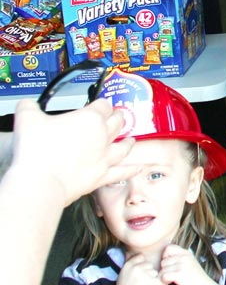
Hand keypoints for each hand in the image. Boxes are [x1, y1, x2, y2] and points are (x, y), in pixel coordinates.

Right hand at [11, 99, 135, 206]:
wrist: (41, 181)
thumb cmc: (37, 151)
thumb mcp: (27, 119)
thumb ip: (29, 108)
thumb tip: (27, 105)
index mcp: (90, 118)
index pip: (103, 105)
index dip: (101, 103)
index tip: (99, 104)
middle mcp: (102, 136)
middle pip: (117, 122)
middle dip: (118, 117)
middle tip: (117, 116)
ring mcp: (104, 157)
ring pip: (124, 146)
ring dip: (128, 142)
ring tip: (131, 139)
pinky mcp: (102, 176)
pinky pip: (122, 172)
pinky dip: (131, 170)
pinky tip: (138, 169)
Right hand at [113, 254, 160, 284]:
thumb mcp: (123, 275)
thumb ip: (130, 265)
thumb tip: (140, 255)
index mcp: (128, 265)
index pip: (140, 257)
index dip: (142, 264)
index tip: (139, 272)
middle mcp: (136, 268)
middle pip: (149, 264)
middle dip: (147, 272)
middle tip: (140, 283)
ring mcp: (144, 274)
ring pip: (154, 272)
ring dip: (151, 279)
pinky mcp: (151, 281)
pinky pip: (158, 279)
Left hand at [159, 245, 214, 284]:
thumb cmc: (195, 278)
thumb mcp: (189, 263)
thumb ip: (180, 258)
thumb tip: (164, 258)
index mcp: (186, 253)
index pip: (169, 248)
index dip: (165, 256)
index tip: (170, 265)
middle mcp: (184, 257)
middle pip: (163, 260)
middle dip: (164, 269)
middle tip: (170, 275)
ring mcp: (182, 265)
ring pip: (163, 269)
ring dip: (163, 276)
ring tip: (171, 280)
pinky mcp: (180, 274)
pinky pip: (164, 276)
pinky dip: (164, 281)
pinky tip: (170, 283)